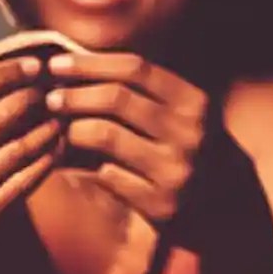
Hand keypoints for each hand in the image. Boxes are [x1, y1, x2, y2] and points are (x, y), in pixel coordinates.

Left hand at [47, 53, 207, 222]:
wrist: (224, 210)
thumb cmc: (184, 151)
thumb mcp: (178, 115)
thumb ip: (140, 91)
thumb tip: (76, 64)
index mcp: (194, 102)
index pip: (136, 68)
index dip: (90, 63)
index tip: (55, 64)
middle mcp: (190, 133)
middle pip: (116, 98)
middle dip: (74, 95)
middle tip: (48, 99)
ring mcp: (177, 170)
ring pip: (105, 135)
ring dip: (71, 130)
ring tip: (57, 129)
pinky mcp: (161, 204)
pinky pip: (106, 176)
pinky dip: (83, 168)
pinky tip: (69, 165)